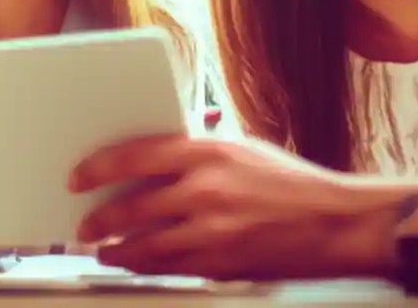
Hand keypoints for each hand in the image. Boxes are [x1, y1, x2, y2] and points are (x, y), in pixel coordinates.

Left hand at [68, 135, 417, 280]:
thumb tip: (151, 159)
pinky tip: (135, 263)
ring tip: (103, 250)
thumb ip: (196, 153)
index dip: (97, 168)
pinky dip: (146, 266)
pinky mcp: (222, 264)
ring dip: (116, 250)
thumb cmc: (293, 184)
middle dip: (99, 219)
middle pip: (131, 206)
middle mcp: (207, 190)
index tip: (79, 177)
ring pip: (144, 245)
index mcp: (209, 152)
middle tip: (84, 225)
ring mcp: (213, 231)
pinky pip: (169, 268)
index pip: (134, 155)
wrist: (337, 223)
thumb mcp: (242, 149)